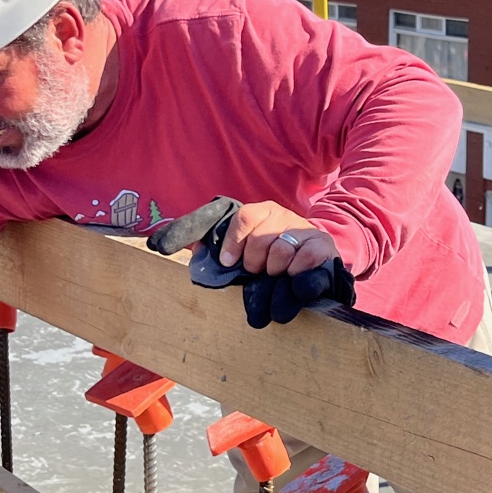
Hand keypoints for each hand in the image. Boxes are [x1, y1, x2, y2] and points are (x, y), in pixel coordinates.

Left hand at [149, 197, 355, 327]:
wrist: (317, 256)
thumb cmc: (271, 254)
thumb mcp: (241, 245)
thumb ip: (208, 239)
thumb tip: (167, 241)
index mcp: (262, 212)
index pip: (245, 217)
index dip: (233, 243)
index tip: (227, 263)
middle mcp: (284, 216)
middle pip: (262, 240)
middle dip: (256, 264)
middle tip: (259, 273)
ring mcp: (305, 231)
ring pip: (282, 254)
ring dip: (276, 273)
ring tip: (277, 278)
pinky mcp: (324, 248)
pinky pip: (306, 261)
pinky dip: (297, 276)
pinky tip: (294, 280)